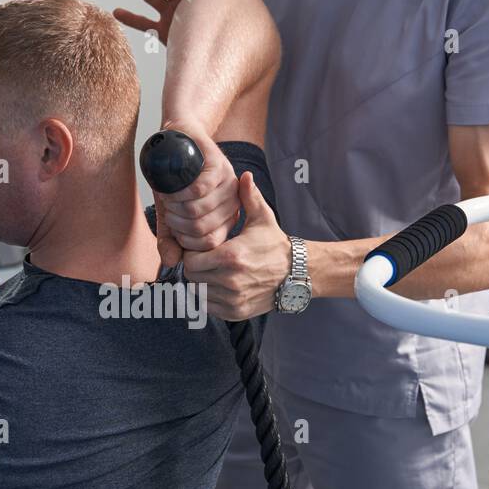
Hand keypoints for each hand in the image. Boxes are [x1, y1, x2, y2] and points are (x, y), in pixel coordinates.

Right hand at [151, 126, 240, 267]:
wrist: (178, 143)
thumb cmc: (176, 181)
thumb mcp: (171, 215)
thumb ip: (171, 240)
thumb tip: (171, 263)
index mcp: (225, 220)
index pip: (208, 244)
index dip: (183, 239)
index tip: (171, 225)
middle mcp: (231, 205)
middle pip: (200, 228)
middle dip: (176, 222)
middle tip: (167, 208)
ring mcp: (228, 185)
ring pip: (198, 210)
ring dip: (175, 207)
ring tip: (168, 196)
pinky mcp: (220, 166)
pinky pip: (199, 189)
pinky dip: (179, 192)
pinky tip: (171, 188)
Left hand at [182, 171, 292, 319]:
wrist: (297, 274)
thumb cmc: (275, 244)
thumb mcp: (263, 218)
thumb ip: (249, 196)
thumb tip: (244, 175)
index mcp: (230, 256)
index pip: (190, 261)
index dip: (192, 254)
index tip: (200, 249)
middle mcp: (230, 281)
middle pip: (192, 277)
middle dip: (195, 268)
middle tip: (205, 260)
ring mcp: (233, 299)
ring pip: (199, 293)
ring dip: (202, 283)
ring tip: (213, 272)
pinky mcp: (236, 312)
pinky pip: (209, 307)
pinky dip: (210, 298)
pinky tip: (220, 285)